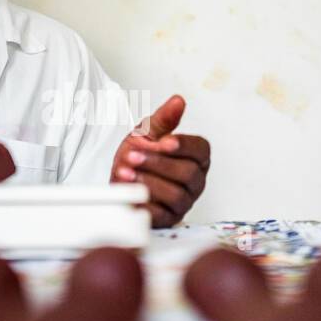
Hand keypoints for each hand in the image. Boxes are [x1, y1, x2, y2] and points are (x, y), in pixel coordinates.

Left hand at [110, 94, 210, 227]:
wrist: (119, 177)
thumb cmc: (138, 154)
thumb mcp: (147, 133)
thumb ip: (164, 119)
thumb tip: (178, 101)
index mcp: (196, 157)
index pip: (200, 151)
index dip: (184, 146)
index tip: (165, 141)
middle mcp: (195, 181)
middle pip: (188, 174)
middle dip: (158, 163)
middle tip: (133, 155)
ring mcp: (184, 202)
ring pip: (176, 195)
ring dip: (148, 182)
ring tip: (125, 172)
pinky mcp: (168, 219)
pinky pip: (161, 216)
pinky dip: (144, 205)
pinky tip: (129, 194)